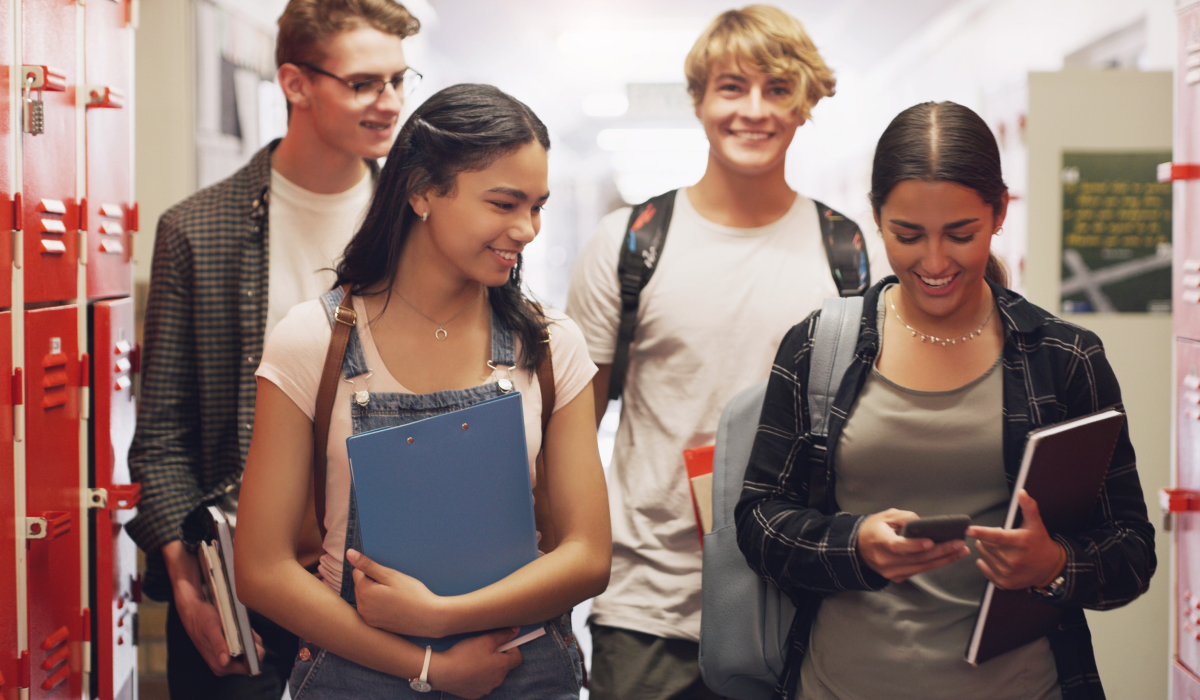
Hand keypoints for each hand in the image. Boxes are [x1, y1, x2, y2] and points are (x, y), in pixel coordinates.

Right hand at [163, 541, 259, 674]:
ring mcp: (226, 654)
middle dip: (253, 644)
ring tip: (240, 625)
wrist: (192, 607)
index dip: (254, 655)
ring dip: (250, 638)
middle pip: (250, 659)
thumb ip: (219, 646)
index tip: (253, 640)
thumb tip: (224, 661)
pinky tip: (240, 625)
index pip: (247, 667)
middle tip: (246, 629)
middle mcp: (224, 663)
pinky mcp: (227, 645)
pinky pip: (244, 643)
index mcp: (220, 664)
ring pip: (249, 650)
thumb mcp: (211, 628)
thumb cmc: (201, 617)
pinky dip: (246, 634)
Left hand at [348, 549, 447, 636]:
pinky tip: (394, 607)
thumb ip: (368, 565)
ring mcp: (368, 619)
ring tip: (395, 597)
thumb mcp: (391, 576)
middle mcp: (361, 608)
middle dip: (373, 583)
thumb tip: (349, 554)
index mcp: (364, 593)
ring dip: (375, 594)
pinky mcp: (374, 626)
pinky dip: (378, 606)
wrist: (429, 619)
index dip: (374, 572)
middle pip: (360, 586)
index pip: (358, 573)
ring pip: (365, 598)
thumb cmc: (413, 594)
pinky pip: (370, 610)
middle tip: (394, 587)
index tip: (388, 578)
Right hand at [428, 628, 522, 698]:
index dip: (512, 648)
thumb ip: (503, 635)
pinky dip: (478, 677)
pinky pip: (481, 684)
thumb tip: (516, 630)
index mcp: (503, 667)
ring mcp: (486, 689)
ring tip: (474, 659)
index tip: (501, 643)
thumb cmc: (465, 654)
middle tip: (484, 649)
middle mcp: (498, 681)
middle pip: (504, 667)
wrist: (443, 672)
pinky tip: (468, 670)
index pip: (517, 658)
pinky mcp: (475, 694)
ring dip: (488, 668)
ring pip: (492, 676)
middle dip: (498, 657)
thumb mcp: (485, 639)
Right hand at [857, 509, 969, 582]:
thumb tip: (925, 525)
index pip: (897, 546)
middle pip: (915, 559)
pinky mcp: (897, 578)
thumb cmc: (874, 529)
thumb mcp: (886, 516)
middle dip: (940, 551)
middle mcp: (884, 560)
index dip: (914, 545)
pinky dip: (934, 564)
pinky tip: (949, 557)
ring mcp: (890, 572)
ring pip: (921, 567)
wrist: (858, 548)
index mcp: (879, 541)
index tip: (930, 542)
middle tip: (959, 544)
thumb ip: (905, 518)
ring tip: (961, 551)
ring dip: (943, 560)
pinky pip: (919, 571)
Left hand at [968, 490, 1064, 589]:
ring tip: (1002, 549)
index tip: (969, 529)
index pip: (997, 536)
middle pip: (985, 544)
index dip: (982, 532)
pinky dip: (986, 562)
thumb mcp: (1035, 524)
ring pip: (982, 555)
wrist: (1049, 568)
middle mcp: (1014, 559)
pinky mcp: (1004, 583)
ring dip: (987, 550)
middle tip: (1001, 539)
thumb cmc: (1039, 544)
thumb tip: (1022, 493)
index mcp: (1020, 543)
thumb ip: (1028, 507)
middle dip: (987, 539)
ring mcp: (1008, 573)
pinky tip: (998, 560)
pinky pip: (983, 567)